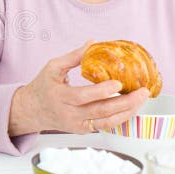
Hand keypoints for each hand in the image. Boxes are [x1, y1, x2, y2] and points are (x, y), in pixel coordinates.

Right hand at [8, 41, 148, 135]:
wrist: (32, 110)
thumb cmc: (43, 86)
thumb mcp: (53, 67)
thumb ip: (73, 56)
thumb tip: (92, 43)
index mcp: (60, 96)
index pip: (82, 96)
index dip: (101, 91)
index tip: (118, 83)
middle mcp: (69, 113)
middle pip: (100, 111)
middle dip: (125, 102)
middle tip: (142, 92)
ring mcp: (77, 124)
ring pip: (106, 122)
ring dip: (127, 112)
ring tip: (141, 100)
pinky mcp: (83, 129)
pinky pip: (105, 126)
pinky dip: (120, 118)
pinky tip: (131, 108)